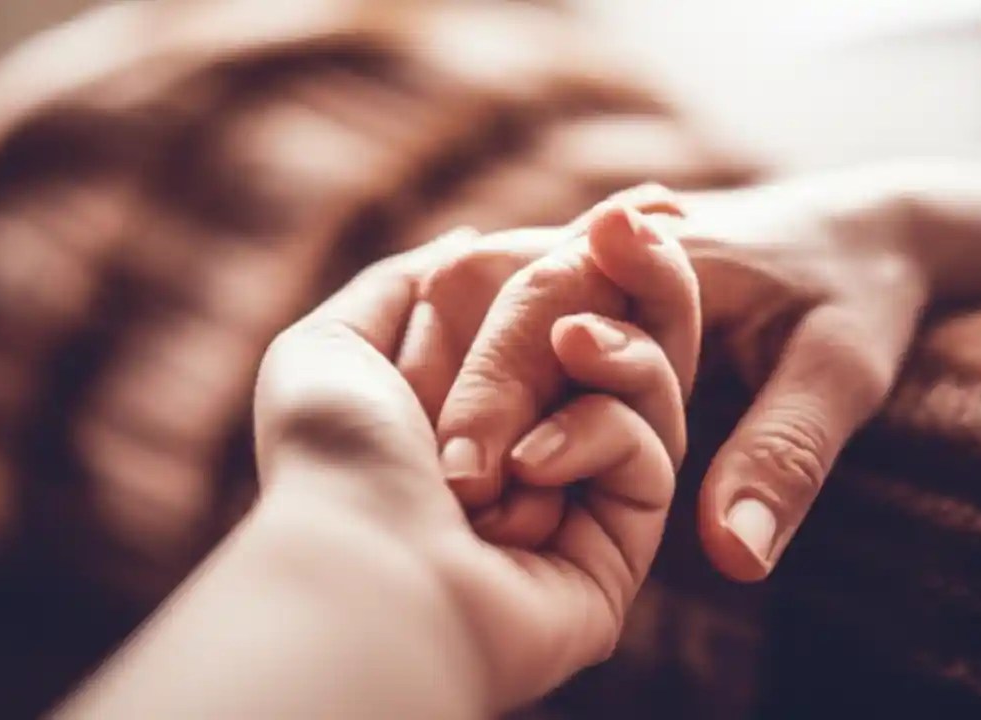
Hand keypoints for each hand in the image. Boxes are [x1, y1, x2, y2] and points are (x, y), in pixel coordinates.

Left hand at [253, 215, 699, 710]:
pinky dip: (597, 436)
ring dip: (612, 351)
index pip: (556, 312)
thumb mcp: (333, 346)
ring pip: (647, 392)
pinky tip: (531, 463)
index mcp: (470, 398)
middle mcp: (525, 442)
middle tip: (643, 218)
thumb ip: (402, 284)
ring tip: (569, 342)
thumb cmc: (337, 457)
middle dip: (640, 275)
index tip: (638, 204)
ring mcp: (574, 497)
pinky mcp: (614, 550)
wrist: (361, 573)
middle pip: (619, 340)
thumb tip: (463, 241)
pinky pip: (646, 459)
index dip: (598, 257)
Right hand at [399, 181, 927, 582]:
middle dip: (466, 381)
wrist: (863, 223)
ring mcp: (583, 246)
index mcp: (669, 253)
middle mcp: (605, 238)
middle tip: (453, 486)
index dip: (505, 380)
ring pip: (477, 287)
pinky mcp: (576, 272)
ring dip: (451, 367)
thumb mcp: (843, 374)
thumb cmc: (861, 291)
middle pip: (492, 285)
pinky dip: (468, 355)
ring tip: (442, 467)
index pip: (555, 300)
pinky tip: (452, 416)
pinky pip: (496, 301)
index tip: (488, 473)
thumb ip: (782, 456)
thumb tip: (734, 559)